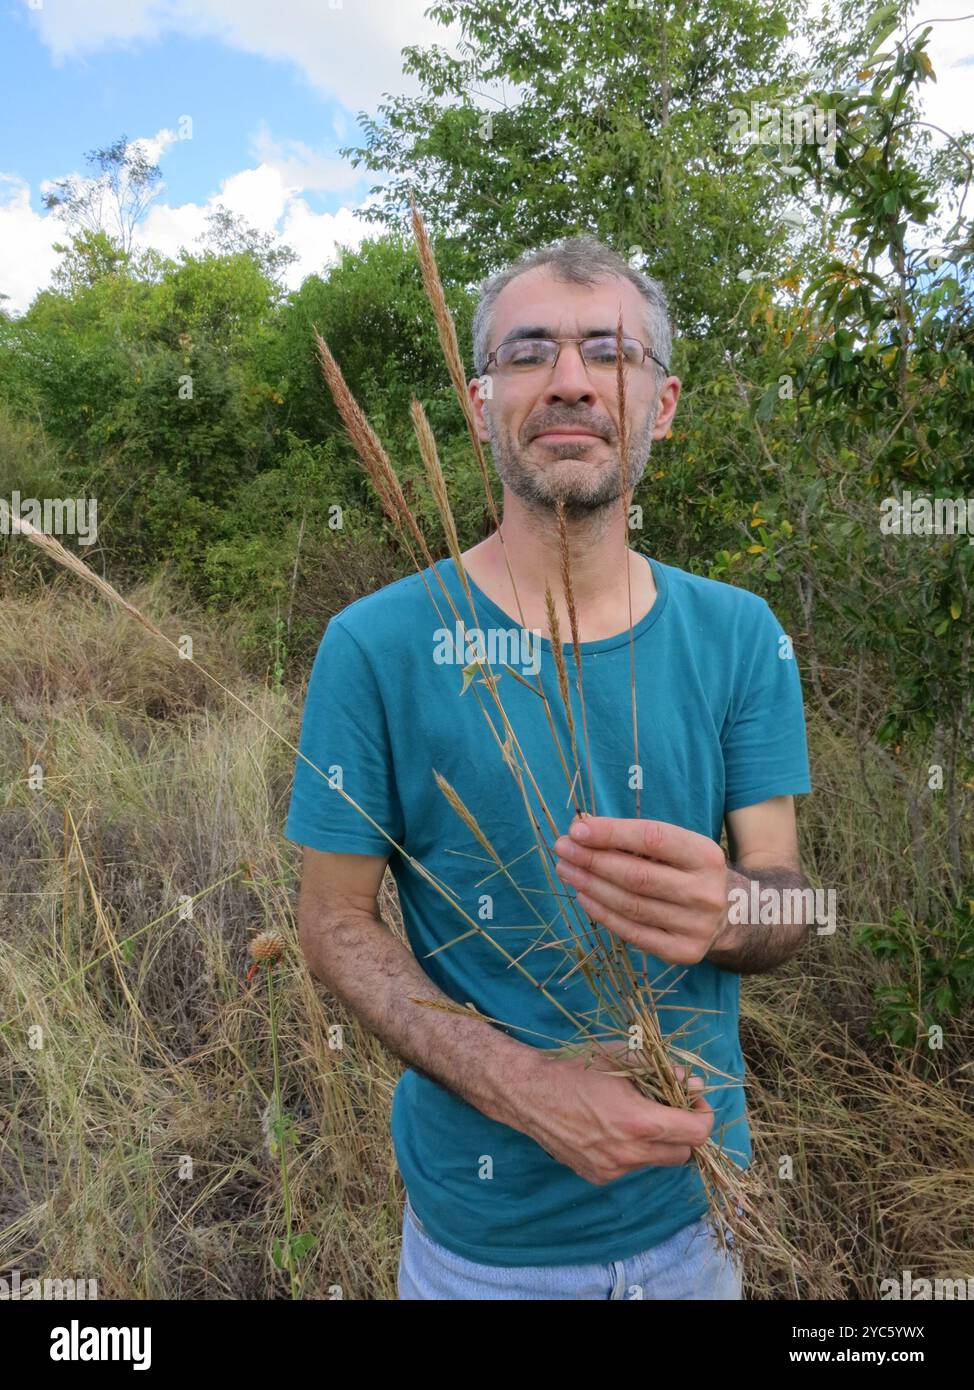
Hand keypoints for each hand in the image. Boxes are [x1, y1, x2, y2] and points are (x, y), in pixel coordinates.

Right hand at [510, 1049, 713, 1185]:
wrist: (530, 1094)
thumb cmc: (577, 1069)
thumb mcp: (622, 1059)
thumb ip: (663, 1072)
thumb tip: (694, 1084)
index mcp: (639, 1122)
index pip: (696, 1134)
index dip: (703, 1115)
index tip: (695, 1102)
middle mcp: (629, 1153)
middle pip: (683, 1154)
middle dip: (683, 1131)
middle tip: (670, 1108)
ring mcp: (613, 1170)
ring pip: (656, 1161)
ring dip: (657, 1141)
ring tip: (636, 1116)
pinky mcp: (598, 1177)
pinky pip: (631, 1167)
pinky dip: (632, 1150)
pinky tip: (611, 1129)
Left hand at [552, 815, 732, 964]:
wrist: (730, 914)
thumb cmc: (687, 870)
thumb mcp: (675, 847)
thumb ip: (632, 838)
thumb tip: (580, 828)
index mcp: (705, 855)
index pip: (652, 838)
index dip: (611, 833)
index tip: (577, 830)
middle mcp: (704, 892)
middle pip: (637, 875)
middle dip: (592, 860)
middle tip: (562, 849)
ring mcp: (696, 925)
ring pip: (630, 905)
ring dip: (591, 885)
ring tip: (566, 870)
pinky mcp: (683, 951)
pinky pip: (633, 932)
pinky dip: (602, 914)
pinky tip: (583, 896)